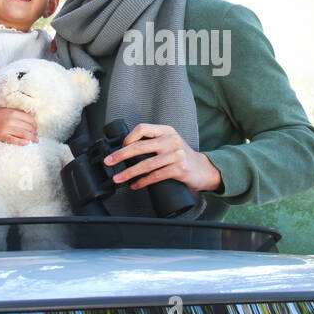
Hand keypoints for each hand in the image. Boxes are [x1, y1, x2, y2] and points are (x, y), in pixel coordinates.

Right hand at [0, 108, 37, 145]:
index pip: (29, 119)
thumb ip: (20, 112)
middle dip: (34, 132)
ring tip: (35, 141)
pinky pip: (13, 140)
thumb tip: (33, 114)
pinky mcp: (1, 136)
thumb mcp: (7, 110)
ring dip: (31, 138)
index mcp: (12, 112)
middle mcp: (10, 120)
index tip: (36, 128)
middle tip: (36, 135)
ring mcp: (5, 128)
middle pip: (27, 127)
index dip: (35, 124)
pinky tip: (27, 143)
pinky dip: (21, 142)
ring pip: (23, 134)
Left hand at [103, 124, 222, 192]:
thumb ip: (154, 142)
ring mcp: (176, 155)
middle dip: (121, 155)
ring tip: (118, 178)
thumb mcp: (170, 143)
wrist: (204, 170)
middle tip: (109, 162)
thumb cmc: (182, 157)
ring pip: (146, 164)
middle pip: (140, 146)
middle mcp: (172, 140)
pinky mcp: (179, 169)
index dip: (128, 138)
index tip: (119, 148)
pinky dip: (142, 182)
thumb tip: (127, 150)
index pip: (142, 128)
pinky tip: (135, 185)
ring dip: (128, 173)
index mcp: (167, 131)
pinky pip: (155, 176)